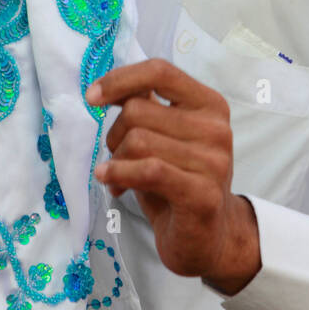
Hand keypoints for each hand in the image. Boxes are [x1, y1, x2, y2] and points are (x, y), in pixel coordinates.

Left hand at [87, 59, 260, 296]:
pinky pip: (148, 171)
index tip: (92, 97)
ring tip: (117, 176)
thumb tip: (105, 87)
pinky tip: (110, 183)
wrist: (207, 238)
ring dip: (116, 161)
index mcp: (209, 104)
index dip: (120, 79)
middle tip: (116, 157)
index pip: (159, 71)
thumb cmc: (178, 181)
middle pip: (138, 110)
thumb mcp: (165, 137)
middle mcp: (216, 128)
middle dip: (114, 134)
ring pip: (138, 141)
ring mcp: (214, 162)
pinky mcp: (203, 194)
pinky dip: (120, 174)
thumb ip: (146, 107)